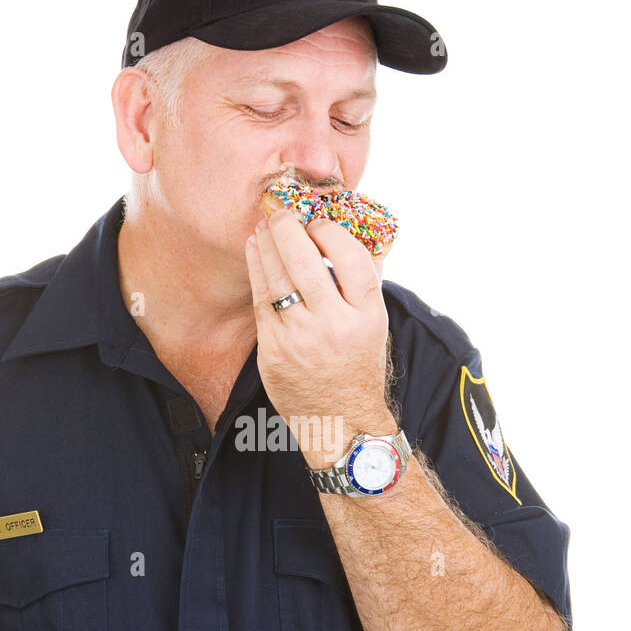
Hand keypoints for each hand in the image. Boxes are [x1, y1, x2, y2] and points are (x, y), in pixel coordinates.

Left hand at [244, 209, 396, 468]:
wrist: (340, 419)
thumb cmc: (357, 364)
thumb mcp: (375, 323)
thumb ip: (364, 281)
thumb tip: (349, 229)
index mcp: (368, 316)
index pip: (352, 259)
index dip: (332, 233)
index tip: (319, 221)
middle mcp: (335, 326)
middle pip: (307, 263)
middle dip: (289, 229)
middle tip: (281, 211)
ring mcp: (301, 340)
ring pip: (278, 279)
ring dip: (267, 245)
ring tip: (264, 226)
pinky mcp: (274, 351)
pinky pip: (261, 301)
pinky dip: (257, 271)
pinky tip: (255, 252)